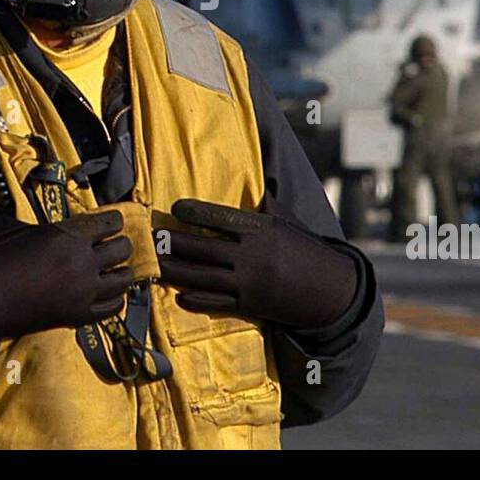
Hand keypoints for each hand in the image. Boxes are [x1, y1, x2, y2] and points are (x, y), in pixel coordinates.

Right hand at [0, 210, 132, 342]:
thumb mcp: (8, 225)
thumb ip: (33, 224)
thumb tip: (37, 227)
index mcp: (68, 234)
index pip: (110, 222)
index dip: (112, 221)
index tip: (109, 224)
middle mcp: (83, 261)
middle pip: (122, 249)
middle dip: (119, 245)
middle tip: (110, 247)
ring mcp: (84, 291)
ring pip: (124, 278)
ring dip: (121, 272)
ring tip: (113, 271)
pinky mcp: (78, 316)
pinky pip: (113, 308)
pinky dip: (115, 300)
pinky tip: (108, 295)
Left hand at [158, 199, 357, 330]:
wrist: (328, 290)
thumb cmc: (304, 248)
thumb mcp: (285, 221)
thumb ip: (262, 206)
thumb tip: (253, 175)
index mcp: (260, 229)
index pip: (220, 217)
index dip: (195, 211)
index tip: (175, 208)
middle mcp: (250, 255)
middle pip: (203, 248)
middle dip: (174, 243)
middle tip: (151, 237)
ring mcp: (248, 282)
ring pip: (202, 277)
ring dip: (175, 271)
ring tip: (155, 264)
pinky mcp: (249, 305)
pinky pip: (216, 302)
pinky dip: (196, 299)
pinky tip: (178, 295)